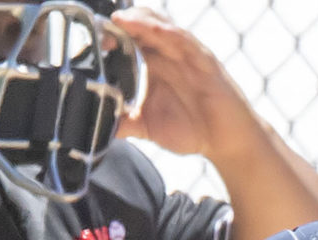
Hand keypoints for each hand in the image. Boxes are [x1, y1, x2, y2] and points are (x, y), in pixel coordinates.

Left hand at [112, 11, 260, 164]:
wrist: (226, 142)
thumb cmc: (192, 130)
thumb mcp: (149, 126)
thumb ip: (125, 122)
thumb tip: (99, 125)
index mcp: (152, 63)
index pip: (127, 38)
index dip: (109, 36)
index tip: (90, 42)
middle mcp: (167, 52)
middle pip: (139, 25)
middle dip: (118, 24)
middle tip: (98, 28)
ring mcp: (185, 54)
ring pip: (159, 25)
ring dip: (139, 20)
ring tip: (119, 19)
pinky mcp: (204, 59)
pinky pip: (184, 39)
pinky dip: (167, 31)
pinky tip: (153, 29)